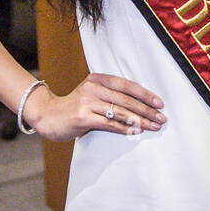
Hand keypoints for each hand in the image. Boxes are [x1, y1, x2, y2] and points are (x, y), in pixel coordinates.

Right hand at [24, 72, 165, 142]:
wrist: (48, 115)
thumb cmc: (75, 107)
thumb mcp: (92, 94)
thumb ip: (111, 95)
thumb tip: (141, 105)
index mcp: (97, 79)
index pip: (126, 85)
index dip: (145, 94)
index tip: (159, 103)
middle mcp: (92, 88)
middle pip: (126, 99)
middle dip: (146, 110)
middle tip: (161, 118)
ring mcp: (86, 102)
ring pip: (120, 112)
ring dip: (140, 120)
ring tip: (153, 126)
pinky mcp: (82, 117)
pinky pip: (109, 124)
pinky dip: (125, 128)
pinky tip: (136, 131)